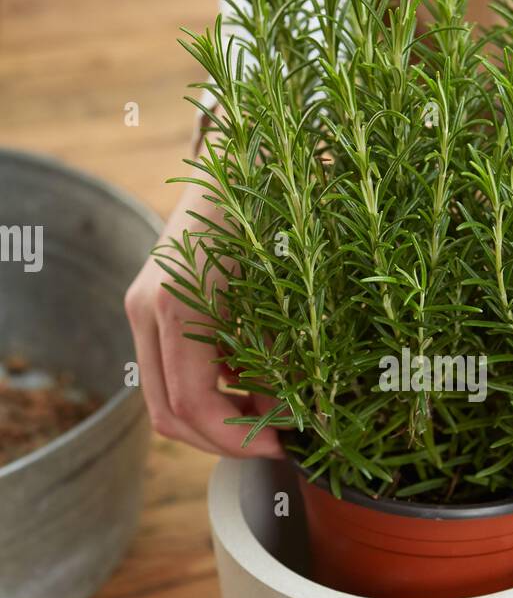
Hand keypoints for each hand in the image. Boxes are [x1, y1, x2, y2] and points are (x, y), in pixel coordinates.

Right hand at [124, 185, 283, 458]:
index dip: (237, 439)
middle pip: (167, 412)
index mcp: (178, 306)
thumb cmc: (274, 208)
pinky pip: (168, 368)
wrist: (241, 151)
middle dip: (221, 439)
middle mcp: (147, 309)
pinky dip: (208, 387)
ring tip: (269, 410)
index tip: (282, 446)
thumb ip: (279, 359)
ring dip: (214, 416)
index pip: (192, 403)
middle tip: (274, 443)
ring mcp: (142, 306)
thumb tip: (285, 419)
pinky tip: (251, 377)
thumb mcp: (283, 291)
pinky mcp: (151, 302)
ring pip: (164, 395)